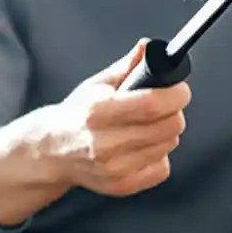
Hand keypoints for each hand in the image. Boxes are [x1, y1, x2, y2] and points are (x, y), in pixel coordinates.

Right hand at [35, 39, 189, 195]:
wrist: (52, 150)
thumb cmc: (76, 115)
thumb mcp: (96, 84)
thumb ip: (126, 66)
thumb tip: (148, 47)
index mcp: (97, 112)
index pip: (151, 104)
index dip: (175, 95)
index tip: (179, 89)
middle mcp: (105, 143)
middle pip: (168, 127)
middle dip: (173, 111)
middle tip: (165, 105)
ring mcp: (115, 168)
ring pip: (168, 145)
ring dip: (166, 132)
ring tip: (147, 125)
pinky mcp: (123, 185)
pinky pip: (162, 167)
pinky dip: (158, 154)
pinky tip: (141, 146)